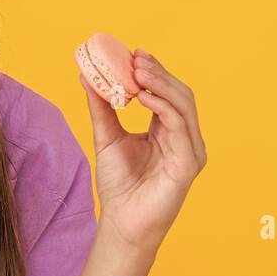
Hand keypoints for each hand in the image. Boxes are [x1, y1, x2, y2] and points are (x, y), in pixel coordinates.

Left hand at [78, 48, 206, 254]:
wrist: (122, 223)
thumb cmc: (119, 185)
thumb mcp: (106, 137)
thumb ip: (101, 107)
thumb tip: (86, 76)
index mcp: (169, 131)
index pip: (167, 93)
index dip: (154, 71)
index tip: (134, 53)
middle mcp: (184, 138)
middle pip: (179, 94)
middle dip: (158, 73)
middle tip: (135, 58)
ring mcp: (190, 151)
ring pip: (183, 106)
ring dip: (160, 84)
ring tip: (137, 71)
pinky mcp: (188, 164)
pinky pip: (180, 128)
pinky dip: (163, 108)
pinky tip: (143, 97)